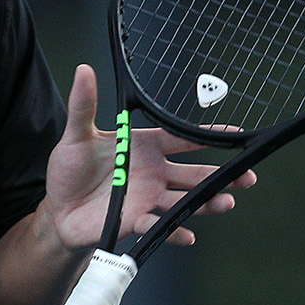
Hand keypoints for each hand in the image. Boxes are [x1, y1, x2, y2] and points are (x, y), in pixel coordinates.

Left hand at [40, 64, 256, 250]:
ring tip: (226, 203)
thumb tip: (84, 70)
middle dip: (222, 176)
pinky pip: (159, 226)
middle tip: (246, 177)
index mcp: (143, 147)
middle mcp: (152, 173)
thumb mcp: (76, 135)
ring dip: (206, 202)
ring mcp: (148, 198)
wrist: (58, 210)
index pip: (181, 138)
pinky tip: (188, 234)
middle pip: (194, 173)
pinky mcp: (136, 220)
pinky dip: (175, 232)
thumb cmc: (69, 171)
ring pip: (184, 199)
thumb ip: (84, 105)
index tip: (236, 134)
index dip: (208, 136)